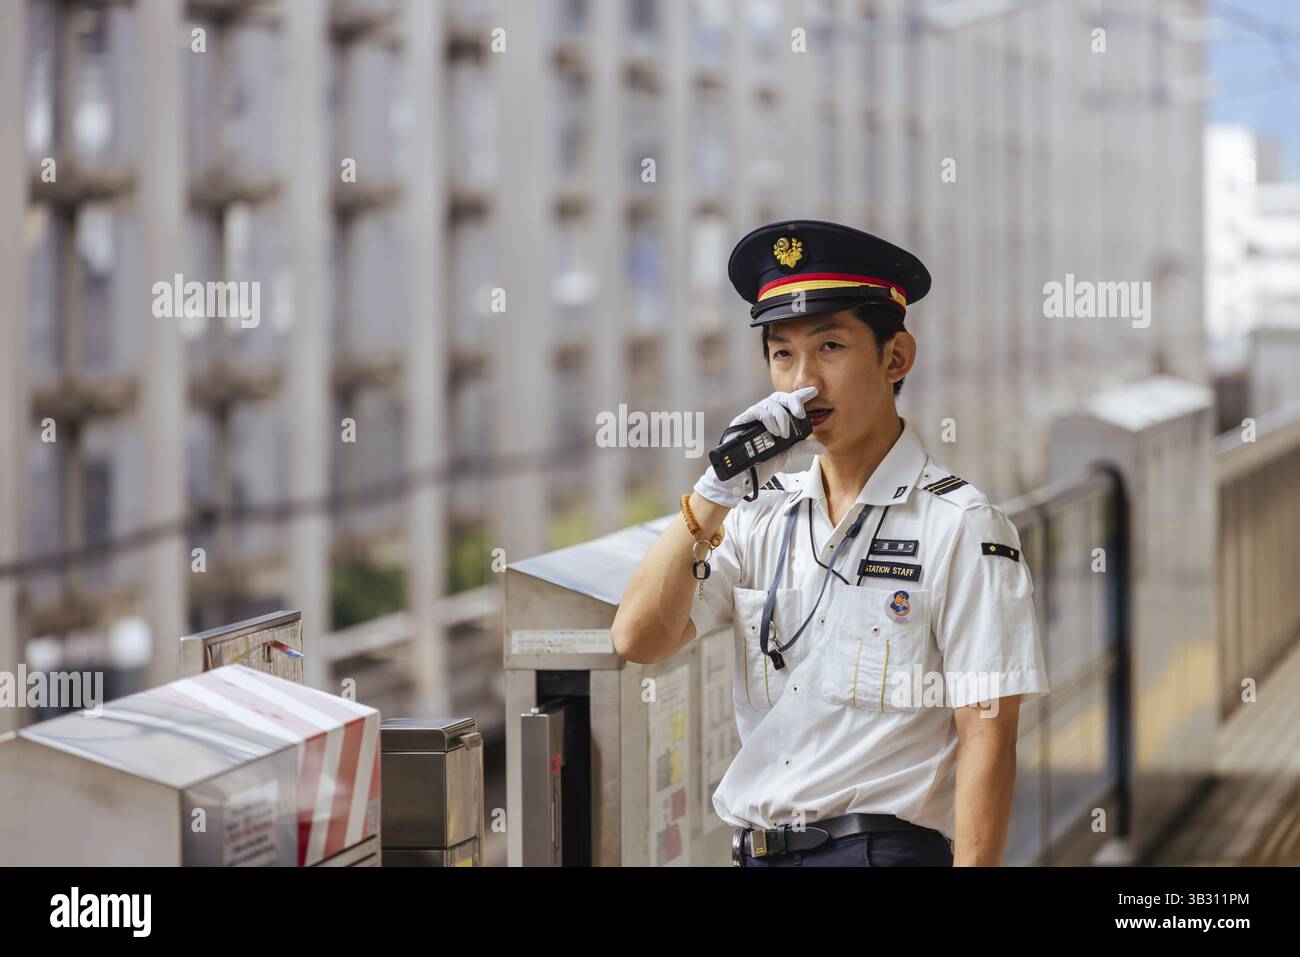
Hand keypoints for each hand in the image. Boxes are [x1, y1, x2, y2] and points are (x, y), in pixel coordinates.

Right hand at [694, 386, 825, 507]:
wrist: (741, 478)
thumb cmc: (759, 467)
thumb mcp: (784, 457)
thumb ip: (800, 449)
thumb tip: (820, 447)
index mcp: (776, 423)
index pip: (788, 404)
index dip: (800, 396)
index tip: (813, 391)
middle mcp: (765, 417)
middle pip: (779, 398)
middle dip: (793, 401)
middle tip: (801, 413)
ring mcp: (753, 418)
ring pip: (770, 403)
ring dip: (781, 416)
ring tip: (784, 434)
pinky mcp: (742, 421)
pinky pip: (757, 411)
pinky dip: (769, 419)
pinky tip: (774, 431)